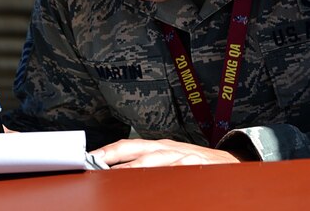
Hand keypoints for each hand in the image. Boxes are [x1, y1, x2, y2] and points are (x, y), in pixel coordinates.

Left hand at [91, 138, 239, 167]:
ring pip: (155, 157)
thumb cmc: (195, 164)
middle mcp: (166, 148)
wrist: (233, 162)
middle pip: (135, 148)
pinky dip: (170, 170)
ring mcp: (182, 155)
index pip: (126, 146)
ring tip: (119, 172)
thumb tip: (114, 172)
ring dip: (136, 165)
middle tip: (96, 162)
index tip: (88, 158)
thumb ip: (145, 165)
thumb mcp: (167, 160)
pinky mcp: (199, 165)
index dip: (106, 151)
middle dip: (113, 154)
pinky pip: (182, 167)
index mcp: (156, 147)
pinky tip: (159, 175)